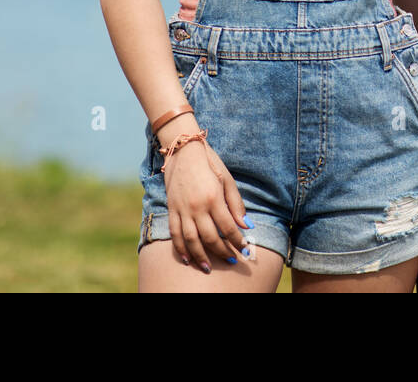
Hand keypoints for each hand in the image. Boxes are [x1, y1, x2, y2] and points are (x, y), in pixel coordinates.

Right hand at [162, 135, 250, 271]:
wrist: (183, 150)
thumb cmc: (210, 162)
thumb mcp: (227, 179)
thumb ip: (236, 203)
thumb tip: (246, 225)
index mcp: (213, 197)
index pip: (227, 227)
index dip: (237, 241)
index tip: (244, 250)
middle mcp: (197, 206)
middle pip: (209, 237)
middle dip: (222, 252)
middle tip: (231, 260)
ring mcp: (182, 209)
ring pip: (191, 240)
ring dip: (200, 256)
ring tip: (208, 267)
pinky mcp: (171, 208)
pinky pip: (174, 233)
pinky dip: (180, 248)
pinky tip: (187, 258)